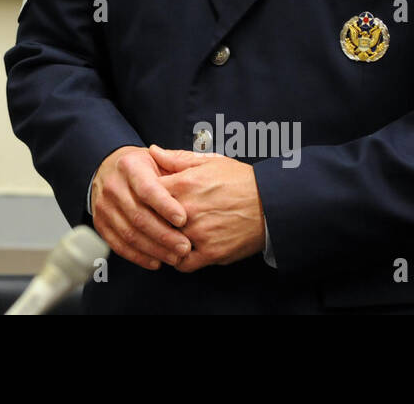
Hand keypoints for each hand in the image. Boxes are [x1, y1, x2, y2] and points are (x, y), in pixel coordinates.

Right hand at [91, 145, 192, 270]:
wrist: (109, 169)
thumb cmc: (141, 167)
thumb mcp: (158, 158)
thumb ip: (176, 165)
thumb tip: (195, 175)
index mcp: (129, 166)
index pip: (147, 189)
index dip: (165, 206)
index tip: (183, 220)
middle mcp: (113, 185)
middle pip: (138, 216)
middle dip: (164, 235)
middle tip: (184, 247)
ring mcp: (104, 206)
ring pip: (129, 234)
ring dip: (154, 250)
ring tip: (175, 257)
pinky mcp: (100, 223)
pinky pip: (118, 245)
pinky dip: (138, 256)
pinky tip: (155, 261)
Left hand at [149, 145, 265, 272]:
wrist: (271, 204)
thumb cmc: (240, 180)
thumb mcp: (209, 161)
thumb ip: (176, 158)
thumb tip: (151, 150)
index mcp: (183, 184)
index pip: (145, 193)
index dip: (141, 197)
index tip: (143, 199)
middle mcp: (187, 210)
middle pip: (151, 220)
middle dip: (148, 221)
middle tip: (149, 221)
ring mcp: (198, 233)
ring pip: (164, 243)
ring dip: (161, 242)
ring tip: (164, 238)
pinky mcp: (211, 253)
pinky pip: (182, 263)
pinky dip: (177, 260)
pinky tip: (179, 252)